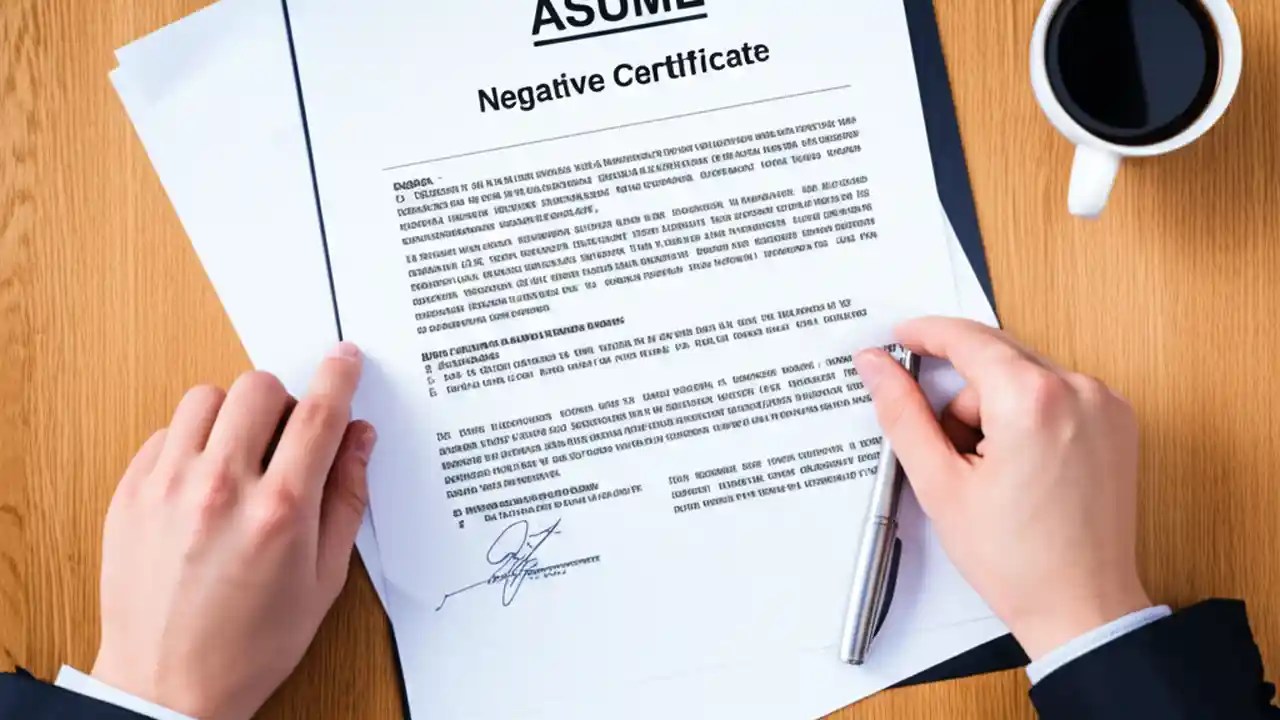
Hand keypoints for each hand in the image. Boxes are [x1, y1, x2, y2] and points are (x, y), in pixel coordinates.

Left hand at [91, 342, 376, 719]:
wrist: (168, 685)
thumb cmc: (253, 642)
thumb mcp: (324, 578)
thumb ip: (346, 499)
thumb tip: (359, 438)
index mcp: (281, 511)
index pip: (319, 413)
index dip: (339, 375)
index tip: (346, 358)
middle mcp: (222, 488)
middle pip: (259, 388)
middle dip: (284, 399)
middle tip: (288, 435)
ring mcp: (168, 487)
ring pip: (206, 397)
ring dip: (233, 414)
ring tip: (241, 454)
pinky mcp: (130, 494)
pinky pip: (165, 432)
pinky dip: (192, 442)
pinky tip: (204, 479)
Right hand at [854, 318, 1148, 659]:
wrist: (1081, 607)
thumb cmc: (1016, 559)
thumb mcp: (939, 483)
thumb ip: (902, 413)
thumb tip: (875, 365)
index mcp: (1031, 400)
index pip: (967, 339)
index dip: (925, 334)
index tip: (900, 339)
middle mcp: (1078, 389)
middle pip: (996, 357)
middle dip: (962, 396)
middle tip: (948, 451)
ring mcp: (1106, 404)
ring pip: (1025, 376)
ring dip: (996, 408)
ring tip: (990, 472)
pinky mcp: (1119, 421)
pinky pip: (1057, 393)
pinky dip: (1029, 415)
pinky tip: (1021, 466)